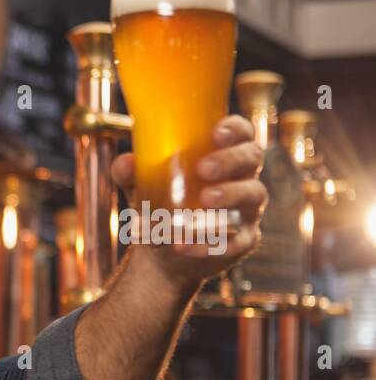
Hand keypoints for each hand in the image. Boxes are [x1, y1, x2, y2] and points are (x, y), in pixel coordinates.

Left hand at [111, 114, 267, 292]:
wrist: (162, 252)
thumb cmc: (158, 205)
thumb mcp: (139, 188)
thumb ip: (130, 174)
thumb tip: (125, 162)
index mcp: (223, 154)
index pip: (241, 131)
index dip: (235, 128)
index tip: (216, 133)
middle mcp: (242, 177)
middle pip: (251, 158)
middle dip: (230, 160)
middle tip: (204, 169)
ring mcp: (247, 209)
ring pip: (253, 195)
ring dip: (230, 196)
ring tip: (204, 200)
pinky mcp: (244, 240)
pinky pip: (237, 240)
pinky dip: (209, 244)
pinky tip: (183, 245)